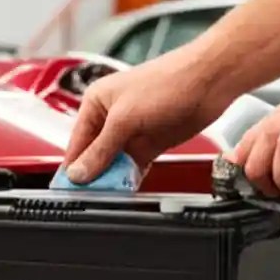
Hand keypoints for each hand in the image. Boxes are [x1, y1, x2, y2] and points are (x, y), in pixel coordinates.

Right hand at [65, 49, 235, 182]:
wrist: (210, 81)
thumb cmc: (169, 82)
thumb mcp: (125, 118)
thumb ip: (102, 149)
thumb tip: (79, 172)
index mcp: (97, 103)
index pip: (77, 142)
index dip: (73, 167)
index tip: (70, 191)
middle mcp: (112, 117)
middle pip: (94, 155)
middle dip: (94, 176)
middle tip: (91, 197)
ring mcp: (133, 131)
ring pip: (114, 163)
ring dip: (113, 179)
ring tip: (109, 195)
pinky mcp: (152, 142)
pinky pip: (134, 166)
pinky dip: (130, 178)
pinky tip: (127, 188)